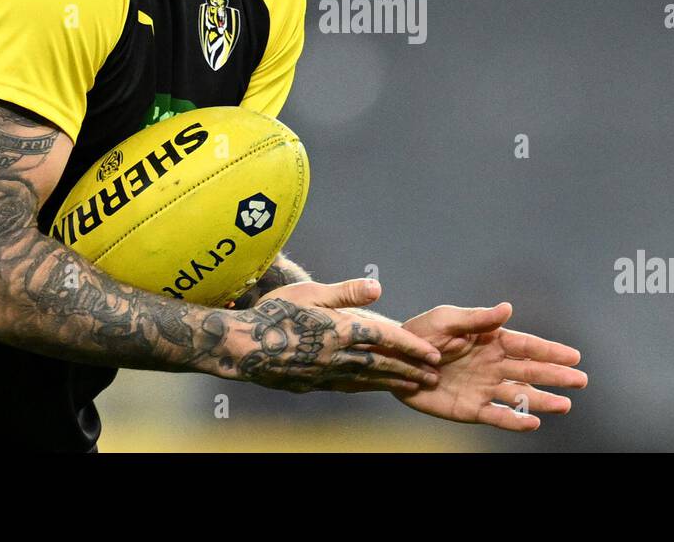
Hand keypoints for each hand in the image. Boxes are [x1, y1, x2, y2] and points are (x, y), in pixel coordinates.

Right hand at [221, 279, 441, 394]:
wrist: (240, 346)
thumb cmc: (274, 311)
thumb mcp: (309, 293)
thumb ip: (345, 292)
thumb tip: (378, 287)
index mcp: (339, 330)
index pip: (384, 338)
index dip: (411, 346)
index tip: (433, 353)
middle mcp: (336, 355)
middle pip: (381, 364)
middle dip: (409, 370)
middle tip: (433, 376)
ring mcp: (324, 373)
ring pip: (366, 379)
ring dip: (392, 382)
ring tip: (413, 385)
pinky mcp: (311, 384)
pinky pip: (345, 386)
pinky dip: (364, 387)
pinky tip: (372, 387)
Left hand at [391, 302, 587, 430]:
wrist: (395, 361)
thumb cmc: (420, 334)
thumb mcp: (447, 319)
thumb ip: (478, 318)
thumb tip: (508, 308)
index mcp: (491, 340)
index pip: (526, 346)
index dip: (550, 351)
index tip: (574, 356)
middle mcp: (492, 365)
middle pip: (530, 372)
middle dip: (556, 376)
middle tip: (581, 380)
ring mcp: (484, 388)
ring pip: (520, 396)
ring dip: (543, 400)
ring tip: (565, 405)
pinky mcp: (470, 409)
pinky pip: (497, 416)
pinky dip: (515, 421)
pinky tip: (533, 422)